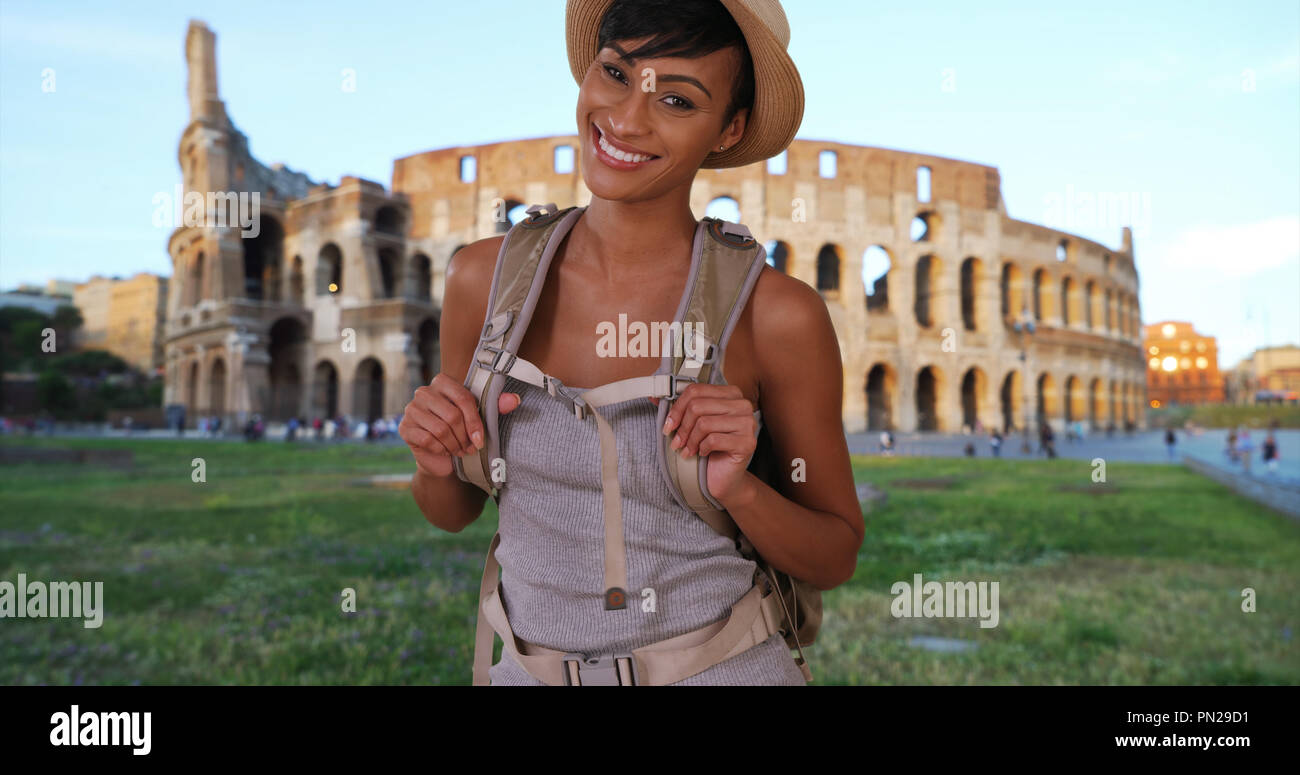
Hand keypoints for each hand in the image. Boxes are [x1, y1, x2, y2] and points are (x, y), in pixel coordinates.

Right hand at [400, 374, 520, 477]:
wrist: (441, 455)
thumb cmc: (462, 430)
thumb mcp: (480, 417)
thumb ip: (497, 406)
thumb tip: (515, 399)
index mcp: (443, 382)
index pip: (464, 398)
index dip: (475, 422)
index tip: (481, 440)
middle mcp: (424, 392)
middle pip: (452, 415)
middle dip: (464, 437)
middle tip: (469, 448)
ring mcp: (411, 409)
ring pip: (440, 429)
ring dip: (454, 445)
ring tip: (459, 450)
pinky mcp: (404, 427)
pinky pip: (427, 440)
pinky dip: (440, 449)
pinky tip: (444, 451)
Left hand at [650, 383, 756, 503]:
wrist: (723, 477)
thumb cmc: (709, 449)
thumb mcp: (692, 424)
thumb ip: (678, 408)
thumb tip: (653, 396)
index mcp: (731, 394)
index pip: (696, 390)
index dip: (677, 408)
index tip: (668, 424)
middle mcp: (743, 405)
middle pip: (698, 406)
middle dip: (682, 427)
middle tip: (676, 442)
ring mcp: (748, 423)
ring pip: (704, 423)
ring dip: (690, 440)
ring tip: (688, 450)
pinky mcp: (747, 442)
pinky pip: (713, 440)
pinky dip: (702, 448)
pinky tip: (702, 453)